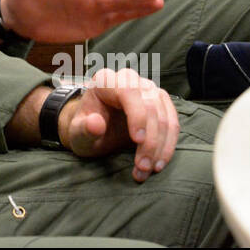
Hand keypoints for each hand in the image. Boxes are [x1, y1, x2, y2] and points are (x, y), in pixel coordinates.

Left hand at [57, 68, 178, 182]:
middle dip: (149, 140)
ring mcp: (147, 89)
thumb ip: (83, 129)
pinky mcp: (160, 101)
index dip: (136, 115)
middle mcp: (128, 79)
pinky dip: (168, 144)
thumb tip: (96, 123)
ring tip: (149, 169)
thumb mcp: (77, 134)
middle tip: (142, 167)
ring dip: (161, 146)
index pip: (128, 92)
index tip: (137, 141)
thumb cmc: (84, 129)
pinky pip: (172, 122)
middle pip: (149, 106)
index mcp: (105, 81)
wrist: (93, 131)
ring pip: (164, 116)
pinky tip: (159, 162)